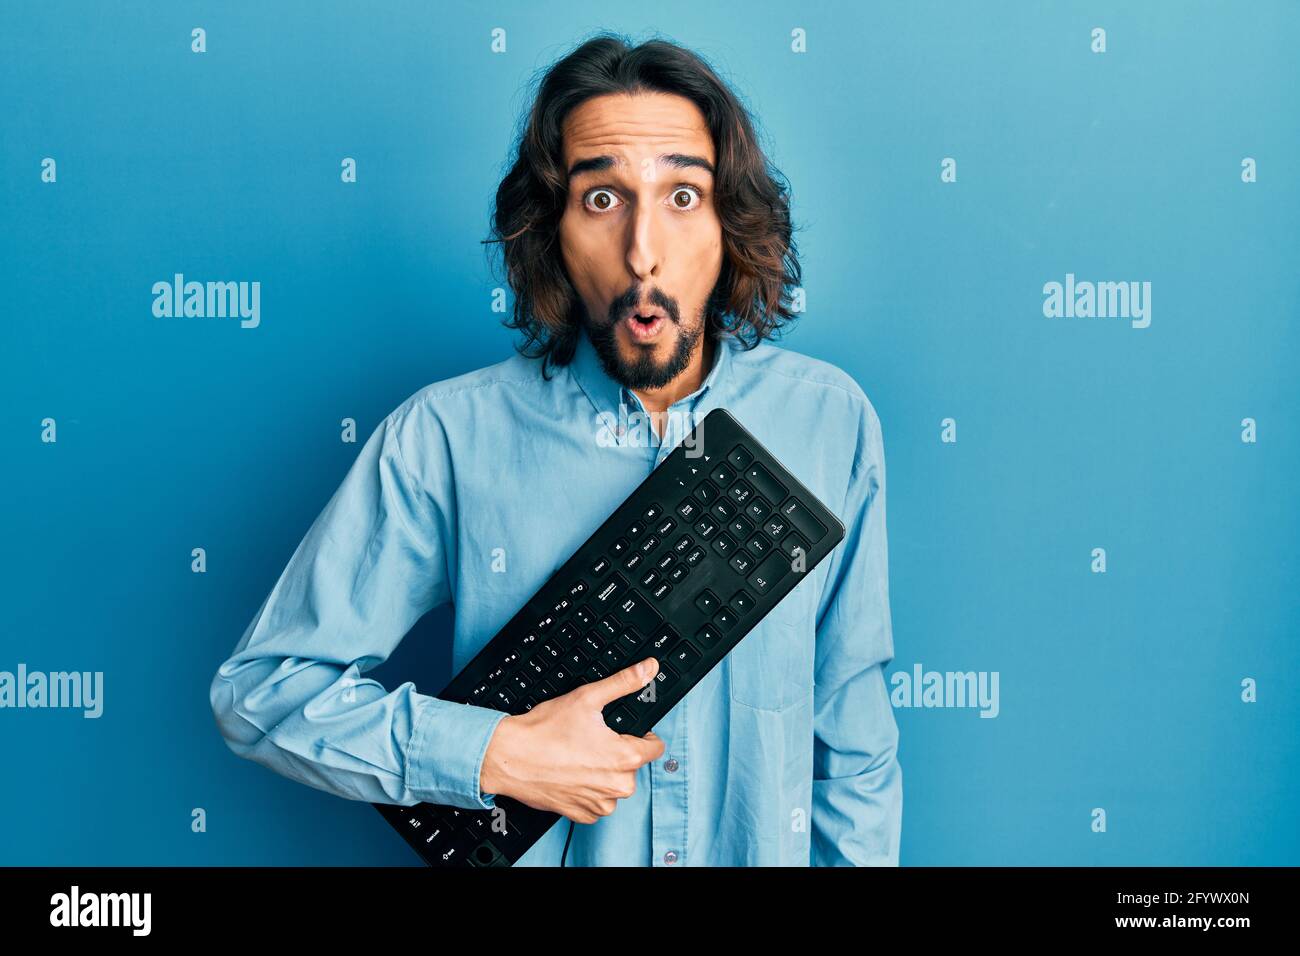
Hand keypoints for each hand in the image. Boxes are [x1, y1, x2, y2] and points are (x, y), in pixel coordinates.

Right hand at [480, 657, 663, 823]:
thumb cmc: (545, 731)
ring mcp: (599, 804)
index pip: (656, 748)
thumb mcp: (587, 697)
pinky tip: (571, 774)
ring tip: (578, 757)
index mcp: (625, 757)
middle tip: (591, 740)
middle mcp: (617, 786)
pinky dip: (588, 790)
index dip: (643, 735)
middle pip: (633, 766)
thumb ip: (624, 683)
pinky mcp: (582, 815)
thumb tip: (648, 668)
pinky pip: (597, 803)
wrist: (510, 757)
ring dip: (603, 774)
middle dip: (618, 753)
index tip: (627, 732)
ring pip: (614, 786)